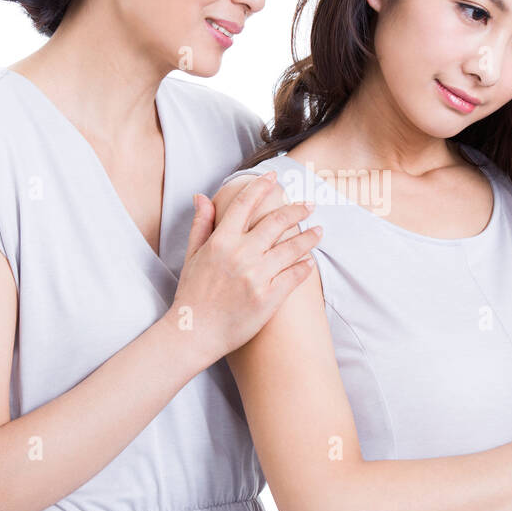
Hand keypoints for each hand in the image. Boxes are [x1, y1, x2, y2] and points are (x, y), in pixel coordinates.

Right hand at [167, 172, 320, 363]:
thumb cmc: (192, 295)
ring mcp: (257, 276)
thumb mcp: (192, 255)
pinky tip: (310, 262)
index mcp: (221, 242)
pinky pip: (295, 275)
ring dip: (309, 236)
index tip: (275, 177)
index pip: (245, 204)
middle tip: (309, 204)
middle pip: (277, 221)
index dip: (262, 186)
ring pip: (292, 247)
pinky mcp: (269, 297)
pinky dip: (305, 266)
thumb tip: (202, 196)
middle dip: (297, 209)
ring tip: (319, 231)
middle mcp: (241, 255)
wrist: (194, 333)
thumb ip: (201, 224)